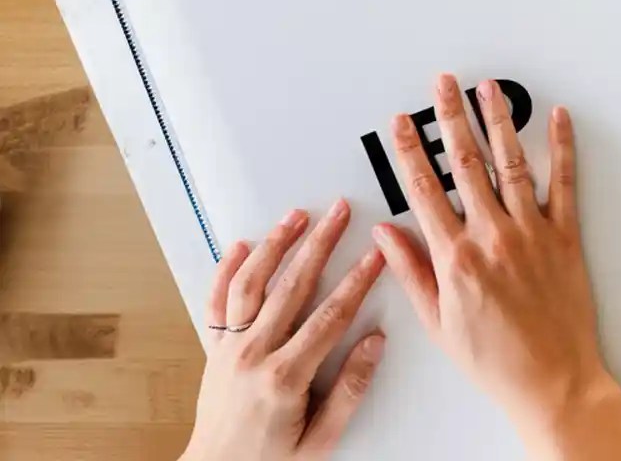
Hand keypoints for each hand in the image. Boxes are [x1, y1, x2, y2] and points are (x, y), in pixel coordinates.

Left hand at [182, 200, 386, 460]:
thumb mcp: (322, 439)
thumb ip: (350, 390)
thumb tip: (374, 344)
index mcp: (285, 377)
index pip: (331, 315)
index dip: (357, 281)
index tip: (375, 255)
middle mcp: (253, 354)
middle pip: (292, 285)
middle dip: (320, 243)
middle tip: (338, 213)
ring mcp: (230, 348)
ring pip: (252, 283)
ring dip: (275, 244)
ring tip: (296, 216)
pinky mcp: (215, 349)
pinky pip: (217, 302)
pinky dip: (226, 270)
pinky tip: (240, 246)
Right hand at [373, 74, 620, 460]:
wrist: (552, 381)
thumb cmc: (496, 360)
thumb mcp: (438, 322)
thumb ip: (412, 271)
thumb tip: (386, 235)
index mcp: (456, 258)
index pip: (425, 190)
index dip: (410, 151)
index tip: (401, 123)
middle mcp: (493, 238)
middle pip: (466, 164)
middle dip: (451, 118)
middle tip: (442, 85)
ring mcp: (532, 233)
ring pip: (511, 164)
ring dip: (498, 121)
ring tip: (488, 89)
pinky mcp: (565, 238)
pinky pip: (564, 183)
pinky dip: (562, 148)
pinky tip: (557, 120)